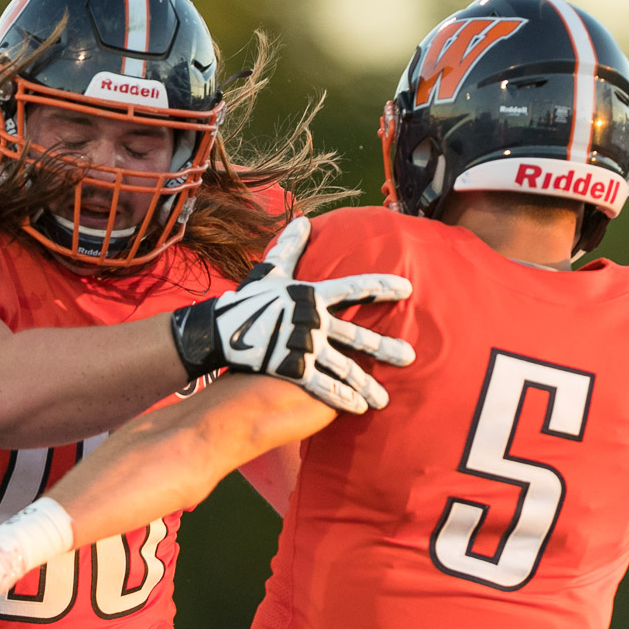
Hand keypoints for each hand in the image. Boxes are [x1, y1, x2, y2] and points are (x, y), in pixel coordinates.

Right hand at [170, 216, 414, 413]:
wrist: (219, 330)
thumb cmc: (246, 300)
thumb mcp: (269, 270)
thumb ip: (290, 247)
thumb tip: (303, 220)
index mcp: (312, 296)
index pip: (355, 288)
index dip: (382, 288)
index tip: (407, 290)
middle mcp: (314, 321)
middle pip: (358, 336)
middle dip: (386, 348)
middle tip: (410, 357)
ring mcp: (304, 346)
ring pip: (344, 368)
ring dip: (366, 385)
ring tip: (384, 400)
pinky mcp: (293, 368)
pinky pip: (323, 387)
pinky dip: (342, 398)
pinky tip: (359, 408)